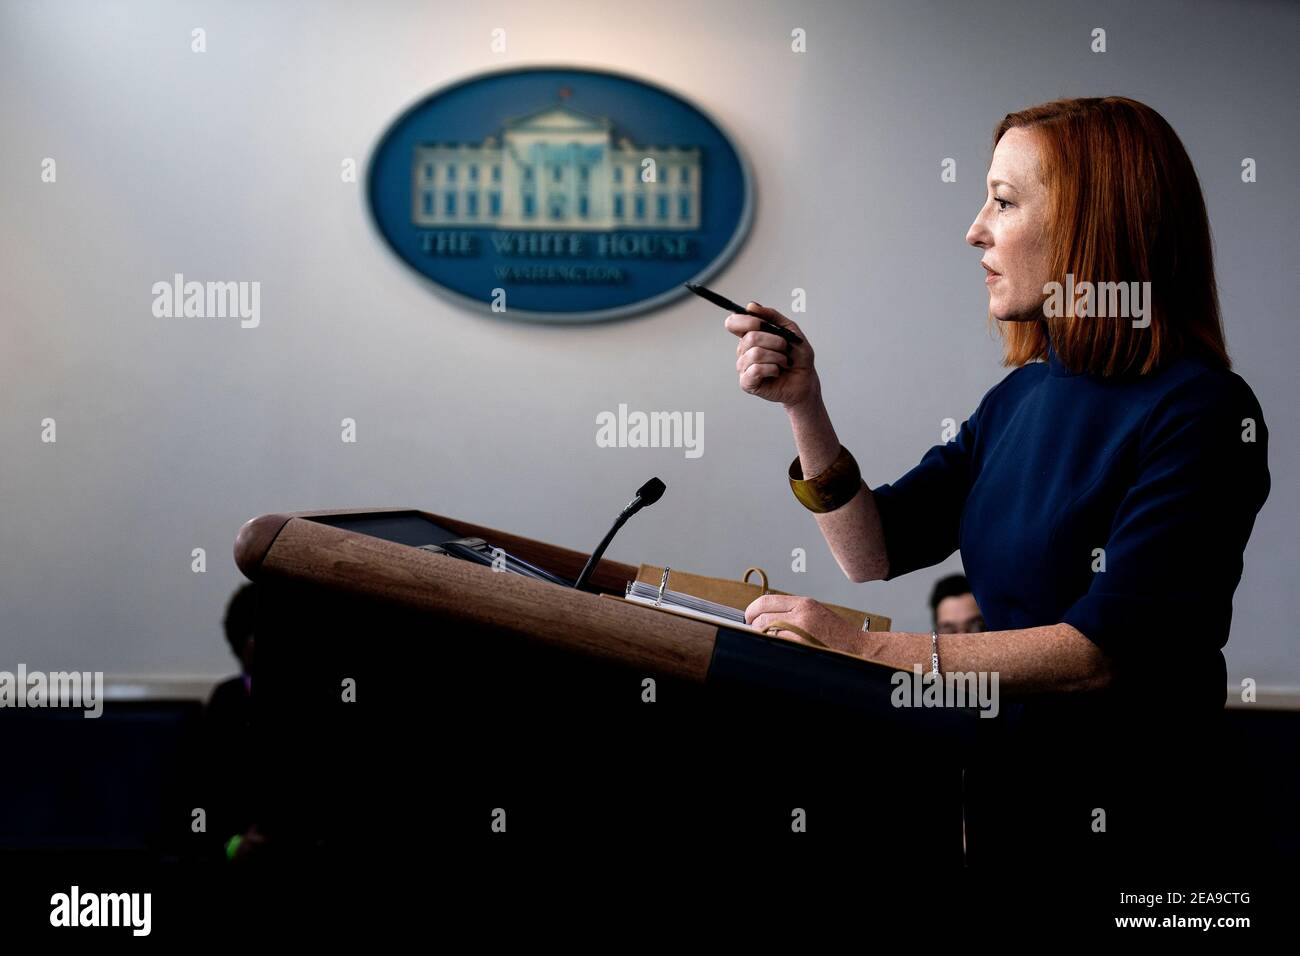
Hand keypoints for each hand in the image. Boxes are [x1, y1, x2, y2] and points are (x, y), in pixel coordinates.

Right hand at [726, 303, 819, 408]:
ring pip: (755, 353)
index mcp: (750, 336)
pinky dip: (773, 369)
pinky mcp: (747, 382)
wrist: (806, 380)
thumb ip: (771, 316)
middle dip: (775, 341)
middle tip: (786, 349)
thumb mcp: (790, 330)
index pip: (734, 323)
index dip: (745, 320)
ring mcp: (744, 367)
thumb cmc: (797, 357)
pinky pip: (756, 370)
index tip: (761, 323)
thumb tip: (751, 306)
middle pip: (750, 337)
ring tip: (784, 362)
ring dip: (777, 357)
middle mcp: (743, 350)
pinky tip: (777, 372)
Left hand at [744, 594, 863, 654]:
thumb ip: (792, 612)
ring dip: (761, 637)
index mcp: (804, 603)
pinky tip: (775, 649)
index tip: (749, 617)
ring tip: (764, 641)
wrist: (859, 649)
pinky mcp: (801, 645)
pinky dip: (771, 646)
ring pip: (766, 631)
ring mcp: (800, 630)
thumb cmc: (837, 635)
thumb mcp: (815, 614)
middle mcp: (801, 613)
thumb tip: (765, 617)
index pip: (766, 601)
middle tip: (754, 632)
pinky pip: (776, 644)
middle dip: (753, 626)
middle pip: (762, 616)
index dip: (752, 610)